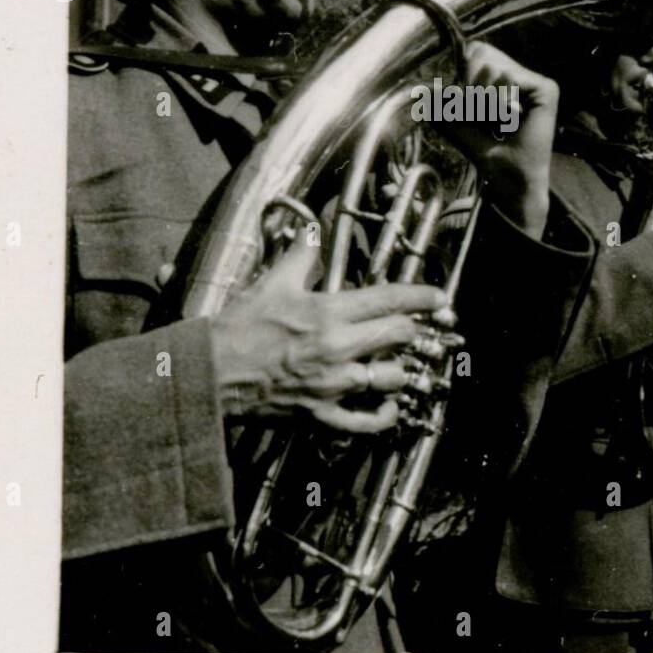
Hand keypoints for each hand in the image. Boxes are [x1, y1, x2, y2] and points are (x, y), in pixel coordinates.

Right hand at [210, 228, 445, 431]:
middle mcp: (338, 348)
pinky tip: (390, 407)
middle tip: (418, 327)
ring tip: (398, 363)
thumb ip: (301, 255)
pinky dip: (383, 416)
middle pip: (399, 336)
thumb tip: (312, 230)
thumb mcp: (273, 281)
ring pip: (391, 377)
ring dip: (400, 369)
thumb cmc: (240, 327)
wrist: (212, 372)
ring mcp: (333, 384)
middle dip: (414, 329)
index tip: (440, 298)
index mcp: (328, 312)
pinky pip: (366, 422)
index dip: (421, 297)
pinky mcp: (322, 414)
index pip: (389, 300)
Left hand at [436, 41, 558, 239]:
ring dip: (487, 101)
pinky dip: (501, 102)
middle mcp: (522, 75)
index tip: (468, 105)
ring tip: (499, 122)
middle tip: (486, 117)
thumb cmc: (488, 152)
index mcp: (503, 77)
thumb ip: (442, 103)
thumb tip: (421, 89)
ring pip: (494, 67)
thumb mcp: (457, 123)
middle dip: (473, 87)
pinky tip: (511, 120)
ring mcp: (536, 81)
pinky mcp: (547, 89)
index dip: (464, 74)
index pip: (475, 50)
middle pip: (482, 52)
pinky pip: (510, 78)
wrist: (510, 181)